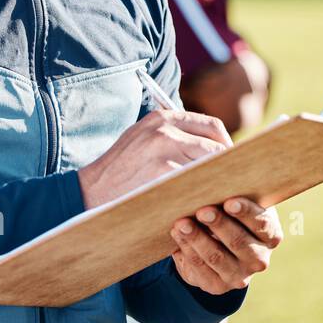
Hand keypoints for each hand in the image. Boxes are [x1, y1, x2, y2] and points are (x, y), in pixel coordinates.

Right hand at [78, 110, 231, 208]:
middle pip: (215, 147)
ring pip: (208, 167)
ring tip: (220, 195)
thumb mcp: (143, 137)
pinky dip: (202, 194)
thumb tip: (215, 145)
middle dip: (226, 168)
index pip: (213, 126)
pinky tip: (203, 204)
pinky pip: (194, 184)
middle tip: (232, 183)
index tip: (230, 164)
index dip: (226, 146)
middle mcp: (165, 129)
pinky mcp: (160, 173)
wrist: (90, 190)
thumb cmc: (121, 168)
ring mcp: (163, 151)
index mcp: (163, 117)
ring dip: (217, 183)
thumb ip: (174, 134)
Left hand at [170, 197, 281, 293]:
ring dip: (197, 238)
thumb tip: (203, 166)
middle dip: (219, 225)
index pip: (262, 224)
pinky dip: (187, 250)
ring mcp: (239, 275)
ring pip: (216, 257)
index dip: (246, 212)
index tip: (229, 202)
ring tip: (182, 223)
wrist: (218, 244)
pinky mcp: (217, 286)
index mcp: (271, 234)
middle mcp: (260, 259)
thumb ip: (229, 186)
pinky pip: (200, 268)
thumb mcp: (236, 199)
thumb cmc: (228, 212)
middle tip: (202, 210)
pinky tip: (178, 235)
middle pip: (239, 242)